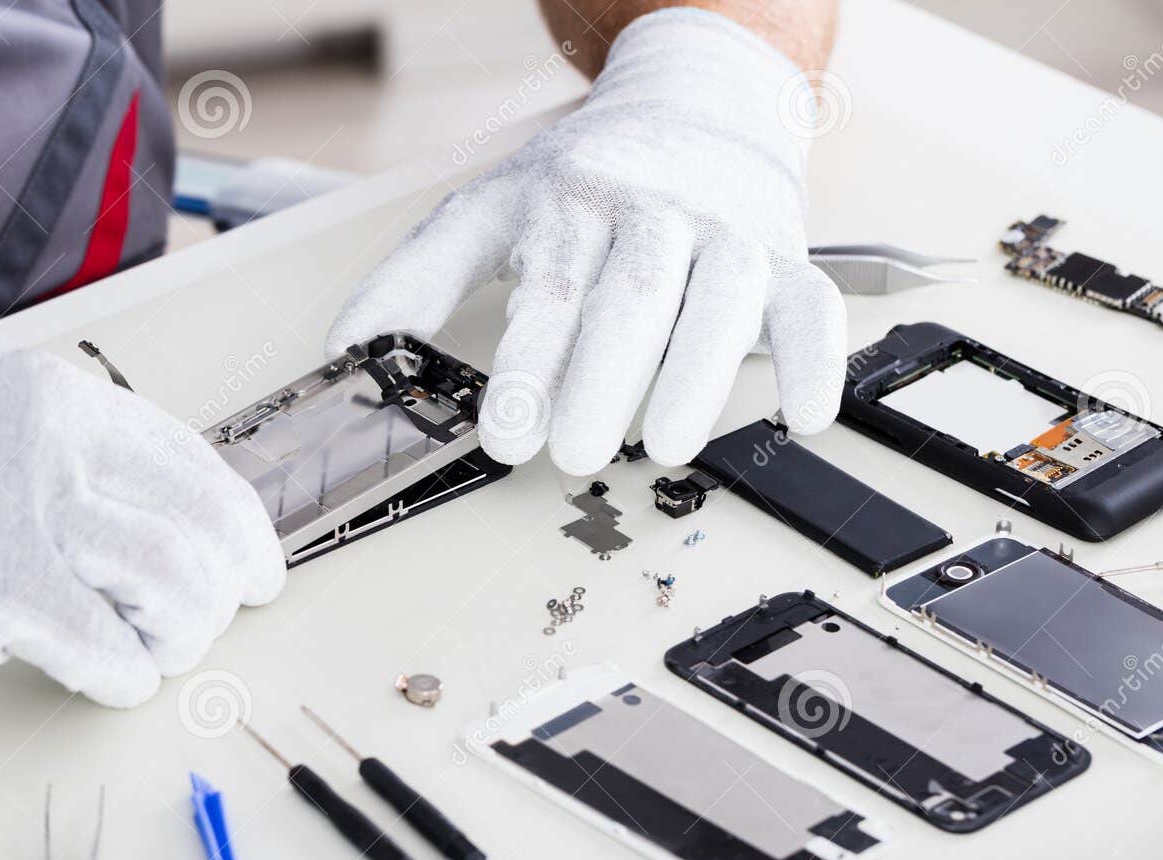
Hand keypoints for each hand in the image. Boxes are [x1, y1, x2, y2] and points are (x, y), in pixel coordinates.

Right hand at [0, 350, 283, 705]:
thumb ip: (49, 460)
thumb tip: (112, 530)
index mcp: (64, 403)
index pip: (196, 465)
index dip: (241, 526)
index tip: (255, 565)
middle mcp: (68, 448)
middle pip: (204, 530)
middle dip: (231, 589)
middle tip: (223, 622)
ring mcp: (39, 514)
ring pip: (176, 588)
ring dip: (182, 636)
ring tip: (153, 653)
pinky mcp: (3, 588)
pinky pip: (109, 648)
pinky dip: (127, 677)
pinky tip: (111, 682)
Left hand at [327, 8, 846, 470]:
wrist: (690, 102)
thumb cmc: (579, 179)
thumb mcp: (484, 214)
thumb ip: (414, 282)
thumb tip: (347, 353)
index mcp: (566, 209)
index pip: (547, 293)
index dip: (525, 367)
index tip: (504, 434)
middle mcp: (649, 214)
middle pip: (632, 296)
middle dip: (602, 378)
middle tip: (576, 454)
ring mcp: (722, 231)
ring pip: (723, 295)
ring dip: (701, 372)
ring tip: (669, 444)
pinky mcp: (782, 253)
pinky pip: (810, 301)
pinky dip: (815, 357)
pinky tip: (802, 416)